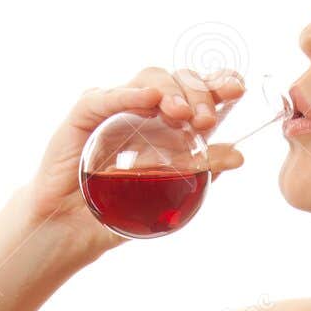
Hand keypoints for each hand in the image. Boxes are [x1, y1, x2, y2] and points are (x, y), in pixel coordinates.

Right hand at [22, 66, 246, 263]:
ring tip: (184, 114)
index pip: (195, 91)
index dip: (216, 82)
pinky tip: (148, 97)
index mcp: (165, 122)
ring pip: (146, 80)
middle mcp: (141, 109)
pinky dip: (127, 95)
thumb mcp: (168, 192)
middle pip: (176, 79)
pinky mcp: (83, 118)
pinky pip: (104, 99)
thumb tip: (239, 155)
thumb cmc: (119, 209)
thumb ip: (201, 170)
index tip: (236, 88)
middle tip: (207, 119)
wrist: (72, 230)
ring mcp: (112, 109)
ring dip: (170, 91)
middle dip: (198, 92)